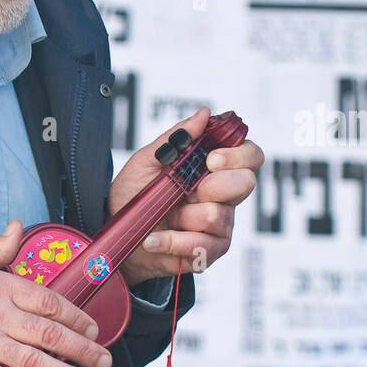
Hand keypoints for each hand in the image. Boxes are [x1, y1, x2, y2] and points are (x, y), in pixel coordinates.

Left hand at [108, 106, 264, 287]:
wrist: (117, 232)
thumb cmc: (133, 194)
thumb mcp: (147, 160)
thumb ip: (176, 138)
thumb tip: (204, 114)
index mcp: (213, 169)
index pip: (250, 156)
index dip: (239, 155)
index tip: (211, 159)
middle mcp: (222, 196)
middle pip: (245, 183)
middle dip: (214, 185)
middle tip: (188, 190)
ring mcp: (219, 225)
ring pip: (217, 215)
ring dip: (183, 216)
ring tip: (164, 216)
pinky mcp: (209, 251)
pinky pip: (202, 246)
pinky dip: (172, 242)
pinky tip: (153, 239)